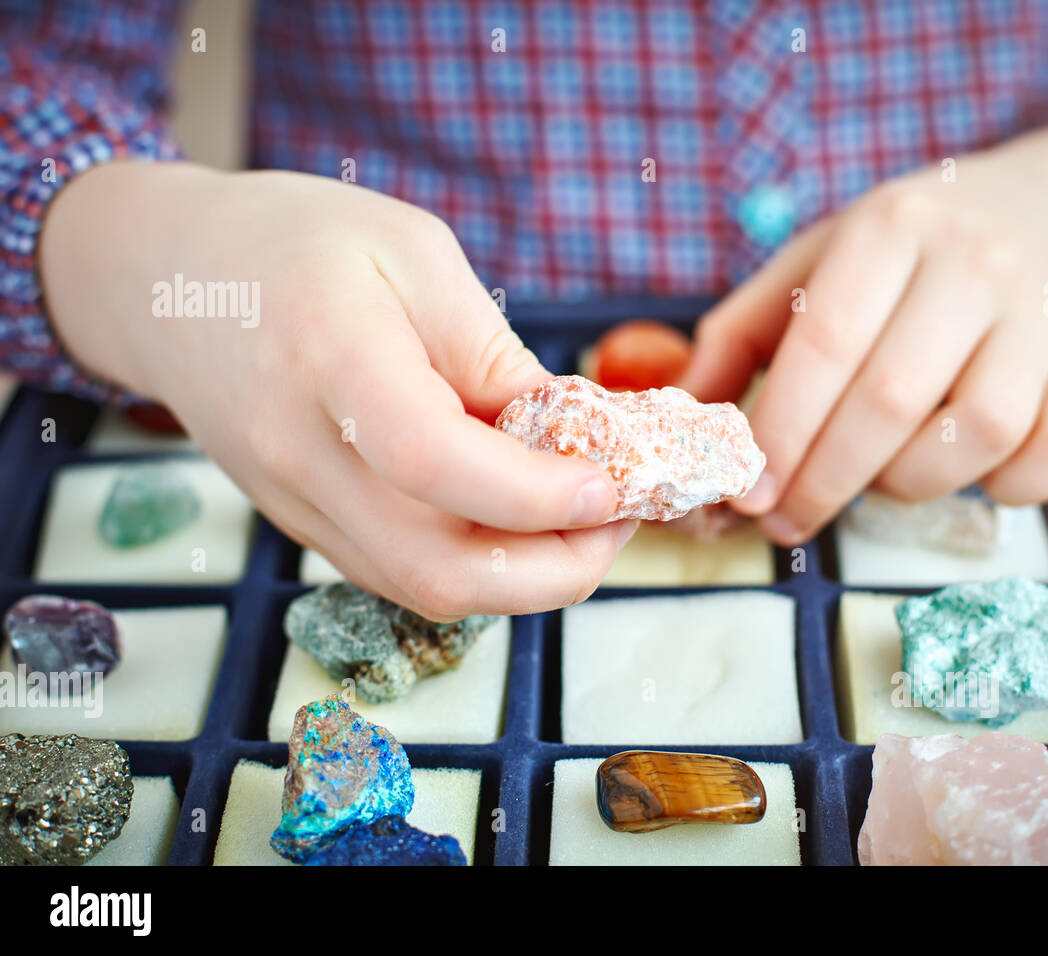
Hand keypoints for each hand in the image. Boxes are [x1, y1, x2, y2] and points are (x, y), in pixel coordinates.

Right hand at [40, 162, 635, 618]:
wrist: (166, 280)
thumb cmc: (297, 244)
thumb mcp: (414, 252)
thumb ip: (490, 350)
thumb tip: (568, 438)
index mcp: (332, 361)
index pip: (435, 462)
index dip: (537, 493)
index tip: (611, 486)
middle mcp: (301, 454)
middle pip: (435, 570)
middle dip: (553, 572)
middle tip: (617, 522)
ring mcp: (294, 502)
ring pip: (423, 589)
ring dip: (524, 580)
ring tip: (584, 523)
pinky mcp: (302, 522)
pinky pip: (400, 573)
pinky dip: (477, 567)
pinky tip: (520, 522)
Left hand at [680, 119, 1047, 544]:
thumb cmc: (917, 251)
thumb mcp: (821, 259)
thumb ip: (744, 333)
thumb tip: (686, 421)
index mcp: (894, 226)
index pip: (826, 346)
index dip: (780, 432)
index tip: (747, 492)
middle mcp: (978, 261)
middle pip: (891, 402)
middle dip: (824, 482)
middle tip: (786, 520)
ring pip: (976, 438)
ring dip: (907, 485)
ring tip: (876, 476)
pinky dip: (1001, 489)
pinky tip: (961, 469)